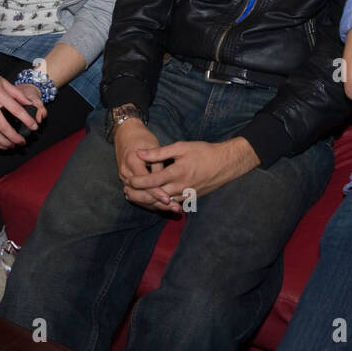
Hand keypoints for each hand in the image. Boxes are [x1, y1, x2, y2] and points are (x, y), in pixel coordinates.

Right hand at [0, 60, 39, 152]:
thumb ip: (16, 93)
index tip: (34, 127)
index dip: (26, 120)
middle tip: (22, 142)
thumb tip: (29, 103)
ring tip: (10, 146)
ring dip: (1, 142)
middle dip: (14, 137)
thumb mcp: (3, 81)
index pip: (16, 110)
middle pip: (3, 126)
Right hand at [114, 120, 171, 210]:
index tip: (169, 199)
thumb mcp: (153, 146)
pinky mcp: (126, 181)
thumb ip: (159, 163)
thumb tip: (168, 179)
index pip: (145, 182)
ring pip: (140, 198)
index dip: (157, 192)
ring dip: (155, 205)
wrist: (125, 133)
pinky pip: (138, 195)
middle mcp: (126, 172)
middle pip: (141, 194)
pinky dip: (150, 202)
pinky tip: (163, 206)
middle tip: (175, 208)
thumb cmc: (142, 138)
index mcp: (133, 161)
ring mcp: (124, 178)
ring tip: (173, 209)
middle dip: (158, 203)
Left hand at [125, 137, 257, 211]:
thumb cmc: (203, 152)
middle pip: (155, 196)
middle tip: (126, 191)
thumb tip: (140, 153)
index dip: (138, 182)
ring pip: (163, 202)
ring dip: (148, 200)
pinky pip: (172, 203)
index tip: (128, 180)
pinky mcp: (190, 198)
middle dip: (139, 195)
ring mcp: (186, 195)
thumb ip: (159, 152)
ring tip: (135, 196)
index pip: (152, 181)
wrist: (225, 164)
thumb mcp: (181, 147)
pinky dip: (161, 202)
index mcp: (177, 173)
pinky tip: (153, 199)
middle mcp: (181, 187)